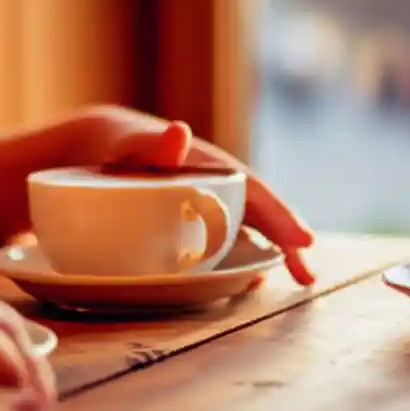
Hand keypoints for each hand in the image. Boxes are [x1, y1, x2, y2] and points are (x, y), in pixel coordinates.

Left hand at [97, 108, 315, 284]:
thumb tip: (179, 131)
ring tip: (300, 278)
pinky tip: (253, 279)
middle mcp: (219, 185)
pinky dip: (245, 257)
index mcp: (212, 167)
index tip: (305, 239)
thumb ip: (152, 145)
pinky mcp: (195, 219)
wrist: (101, 148)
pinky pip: (228, 238)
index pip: (254, 193)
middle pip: (262, 213)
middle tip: (309, 274)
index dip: (281, 216)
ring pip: (250, 228)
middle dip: (288, 240)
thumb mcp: (132, 146)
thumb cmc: (121, 148)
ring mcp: (210, 203)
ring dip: (274, 251)